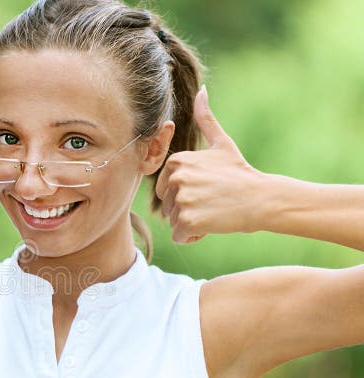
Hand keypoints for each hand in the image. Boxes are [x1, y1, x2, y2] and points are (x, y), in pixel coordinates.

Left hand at [156, 85, 267, 243]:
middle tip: (212, 201)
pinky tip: (213, 224)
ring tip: (214, 211)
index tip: (207, 188)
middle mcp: (175, 178)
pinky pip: (180, 236)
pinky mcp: (187, 220)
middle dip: (187, 210)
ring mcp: (181, 199)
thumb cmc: (240, 173)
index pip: (164, 190)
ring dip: (192, 224)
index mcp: (176, 161)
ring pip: (174, 223)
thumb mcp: (221, 144)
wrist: (263, 198)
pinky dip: (194, 237)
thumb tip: (201, 90)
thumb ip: (206, 119)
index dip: (185, 195)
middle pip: (167, 207)